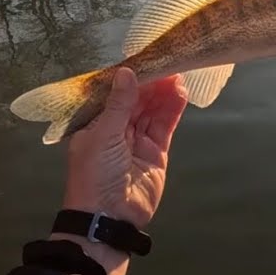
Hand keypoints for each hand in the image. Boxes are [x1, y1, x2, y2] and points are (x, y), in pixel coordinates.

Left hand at [52, 68, 187, 274]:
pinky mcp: (156, 152)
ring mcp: (137, 141)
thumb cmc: (96, 173)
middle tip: (168, 61)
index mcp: (95, 123)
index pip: (114, 94)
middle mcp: (116, 129)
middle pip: (136, 100)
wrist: (109, 217)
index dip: (129, 77)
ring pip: (152, 110)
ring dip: (163, 93)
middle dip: (151, 82)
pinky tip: (180, 93)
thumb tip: (127, 72)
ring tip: (178, 73)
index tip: (145, 57)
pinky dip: (172, 110)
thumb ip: (119, 104)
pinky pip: (164, 126)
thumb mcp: (102, 135)